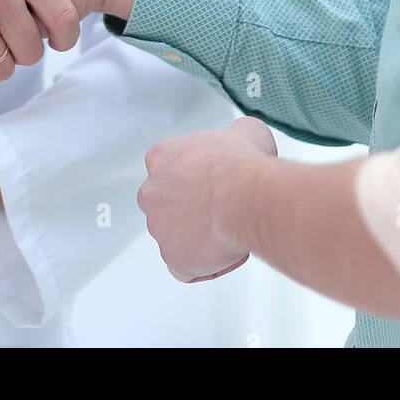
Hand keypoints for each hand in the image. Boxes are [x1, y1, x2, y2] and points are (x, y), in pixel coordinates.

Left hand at [137, 117, 277, 282]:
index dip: (196, 179)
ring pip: (176, 237)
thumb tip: (244, 137)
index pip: (170, 171)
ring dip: (199, 237)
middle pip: (168, 205)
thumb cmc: (243, 165)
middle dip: (192, 210)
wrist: (247, 196)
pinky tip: (223, 254)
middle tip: (221, 210)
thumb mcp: (246, 130)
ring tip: (229, 232)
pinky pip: (184, 268)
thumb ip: (235, 134)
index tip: (216, 184)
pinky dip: (203, 266)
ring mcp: (159, 226)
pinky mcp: (172, 257)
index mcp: (162, 157)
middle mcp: (152, 191)